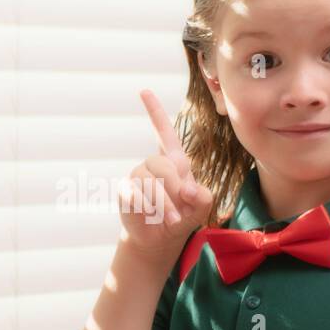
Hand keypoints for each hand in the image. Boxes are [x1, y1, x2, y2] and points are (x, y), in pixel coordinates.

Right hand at [118, 90, 214, 257]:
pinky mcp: (125, 191)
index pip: (164, 132)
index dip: (154, 112)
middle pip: (163, 164)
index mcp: (173, 161)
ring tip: (172, 221)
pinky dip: (147, 207)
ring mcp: (137, 176)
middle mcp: (153, 164)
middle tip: (181, 214)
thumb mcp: (201, 207)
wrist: (160, 238)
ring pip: (149, 181)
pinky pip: (134, 192)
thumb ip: (204, 197)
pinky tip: (152, 217)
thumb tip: (190, 190)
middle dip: (175, 188)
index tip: (143, 90)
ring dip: (163, 203)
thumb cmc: (183, 216)